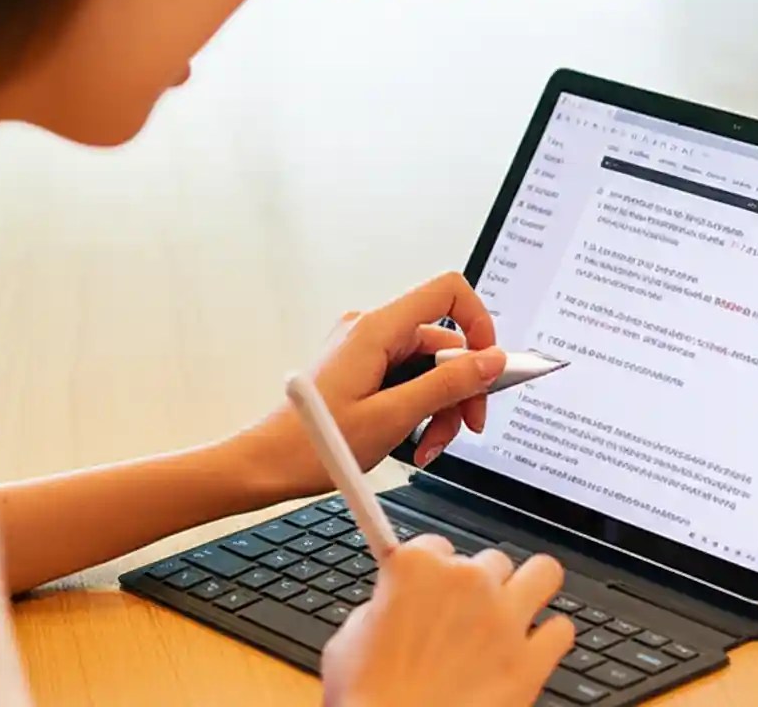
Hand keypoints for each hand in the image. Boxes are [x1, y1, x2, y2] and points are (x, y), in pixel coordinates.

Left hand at [234, 272, 505, 500]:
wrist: (266, 465)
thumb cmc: (312, 444)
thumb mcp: (394, 417)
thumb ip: (447, 385)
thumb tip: (490, 361)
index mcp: (376, 330)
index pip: (446, 292)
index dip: (479, 322)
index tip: (491, 364)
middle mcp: (371, 332)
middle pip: (444, 345)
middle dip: (461, 390)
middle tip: (465, 428)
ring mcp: (366, 352)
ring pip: (429, 369)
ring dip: (441, 409)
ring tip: (429, 446)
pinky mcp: (363, 372)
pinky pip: (409, 382)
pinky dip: (420, 411)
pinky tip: (414, 443)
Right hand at [321, 535, 574, 706]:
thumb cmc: (366, 699)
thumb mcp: (348, 640)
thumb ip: (381, 607)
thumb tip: (395, 605)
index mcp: (415, 568)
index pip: (436, 544)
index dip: (434, 572)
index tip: (432, 589)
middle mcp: (465, 581)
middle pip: (490, 560)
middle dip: (480, 586)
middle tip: (466, 618)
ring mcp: (504, 618)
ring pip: (544, 572)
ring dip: (529, 590)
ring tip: (515, 614)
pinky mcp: (531, 660)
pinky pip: (562, 629)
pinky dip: (549, 639)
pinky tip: (532, 651)